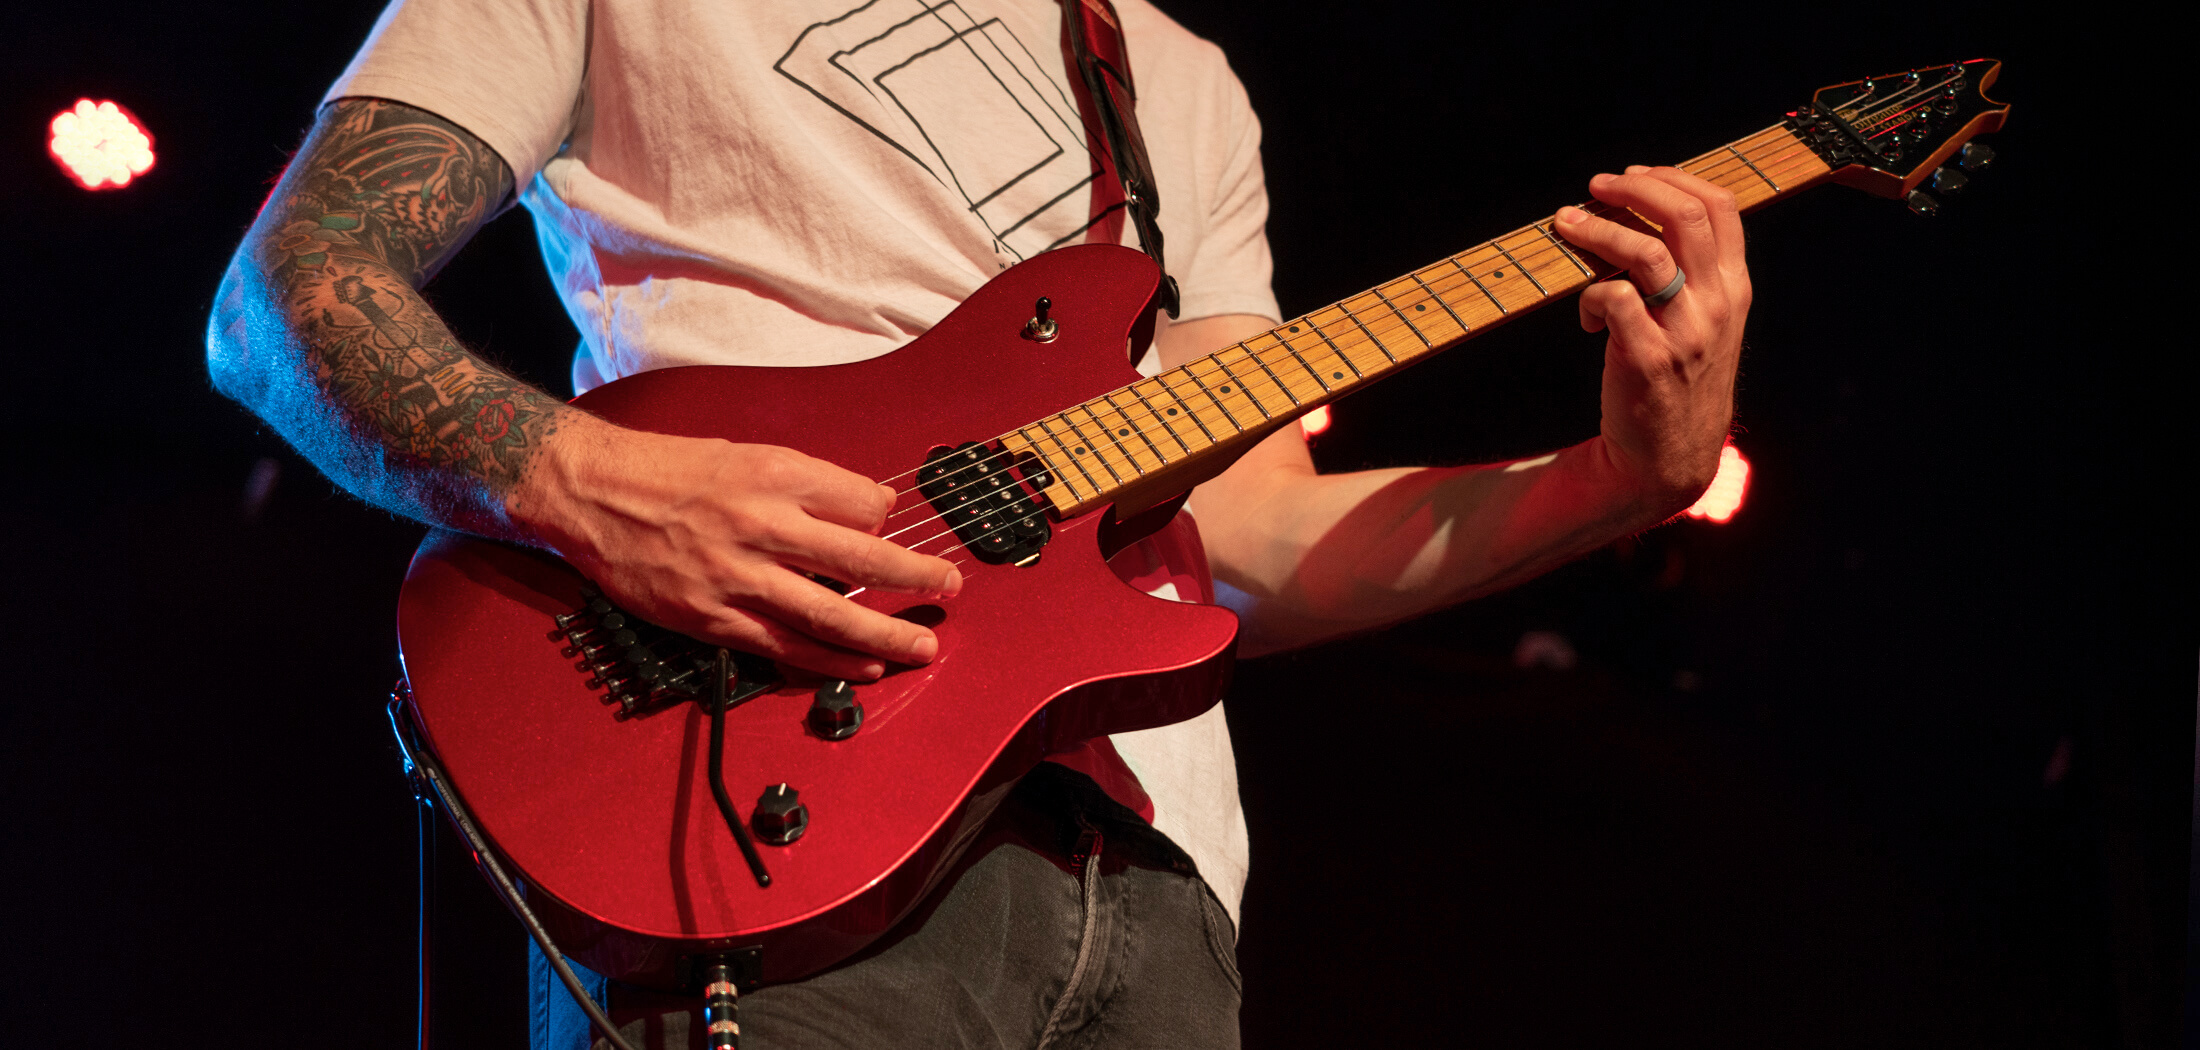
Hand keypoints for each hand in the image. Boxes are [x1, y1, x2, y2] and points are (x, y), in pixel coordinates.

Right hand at [518, 421, 961, 680]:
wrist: (591, 492)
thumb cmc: (666, 471)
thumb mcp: (745, 453)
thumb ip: (809, 482)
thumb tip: (869, 507)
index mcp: (775, 474)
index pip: (861, 502)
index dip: (887, 519)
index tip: (898, 530)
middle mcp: (761, 523)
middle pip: (860, 558)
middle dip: (914, 576)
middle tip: (950, 587)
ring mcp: (737, 575)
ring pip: (829, 612)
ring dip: (883, 633)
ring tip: (921, 645)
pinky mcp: (713, 616)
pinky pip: (783, 646)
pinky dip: (828, 661)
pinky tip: (863, 667)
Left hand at [1553, 164, 1750, 507]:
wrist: (1669, 458)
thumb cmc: (1677, 382)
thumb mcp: (1705, 325)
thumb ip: (1691, 277)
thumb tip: (1641, 218)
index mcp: (1734, 289)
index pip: (1721, 208)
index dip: (1673, 179)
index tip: (1633, 176)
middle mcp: (1717, 305)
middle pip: (1686, 216)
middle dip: (1635, 190)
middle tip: (1594, 186)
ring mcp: (1685, 332)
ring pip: (1647, 251)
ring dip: (1600, 229)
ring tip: (1567, 224)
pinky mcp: (1647, 357)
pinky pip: (1613, 298)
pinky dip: (1589, 294)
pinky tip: (1585, 314)